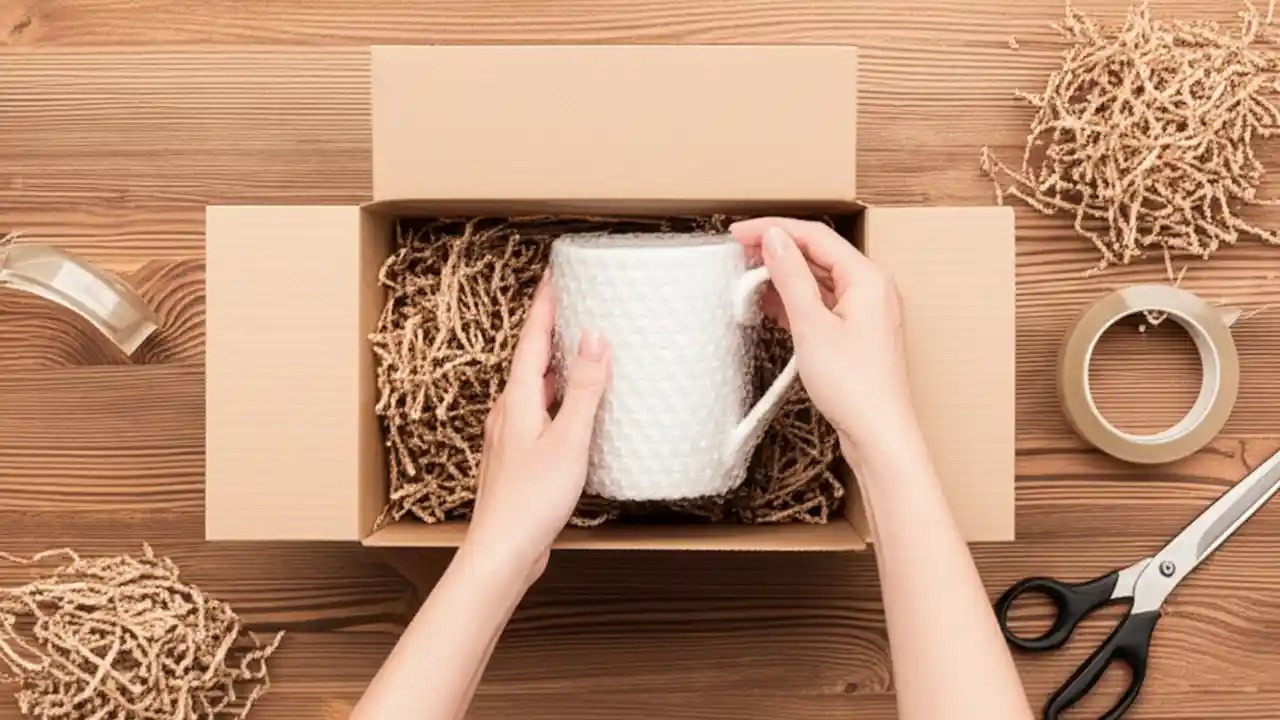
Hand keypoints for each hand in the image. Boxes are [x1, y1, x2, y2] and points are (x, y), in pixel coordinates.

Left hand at [465, 276, 609, 583]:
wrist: (502, 551)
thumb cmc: (531, 501)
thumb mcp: (569, 440)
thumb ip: (584, 389)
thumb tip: (594, 338)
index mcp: (518, 399)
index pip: (532, 339)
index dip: (544, 305)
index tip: (554, 275)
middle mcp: (509, 411)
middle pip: (531, 359)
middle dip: (551, 329)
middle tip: (572, 303)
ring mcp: (512, 435)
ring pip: (536, 387)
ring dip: (557, 365)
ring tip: (581, 349)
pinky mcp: (519, 457)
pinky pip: (541, 412)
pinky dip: (559, 398)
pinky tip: (577, 410)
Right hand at [730, 218, 917, 452]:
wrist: (879, 435)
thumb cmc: (853, 386)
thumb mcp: (812, 325)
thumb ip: (791, 277)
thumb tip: (774, 239)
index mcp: (866, 277)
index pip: (814, 235)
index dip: (773, 229)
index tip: (738, 233)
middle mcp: (870, 288)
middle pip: (818, 254)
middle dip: (777, 252)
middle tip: (737, 254)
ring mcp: (864, 311)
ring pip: (818, 280)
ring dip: (784, 277)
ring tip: (746, 279)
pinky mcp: (856, 333)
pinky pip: (822, 304)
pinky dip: (795, 302)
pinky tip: (769, 306)